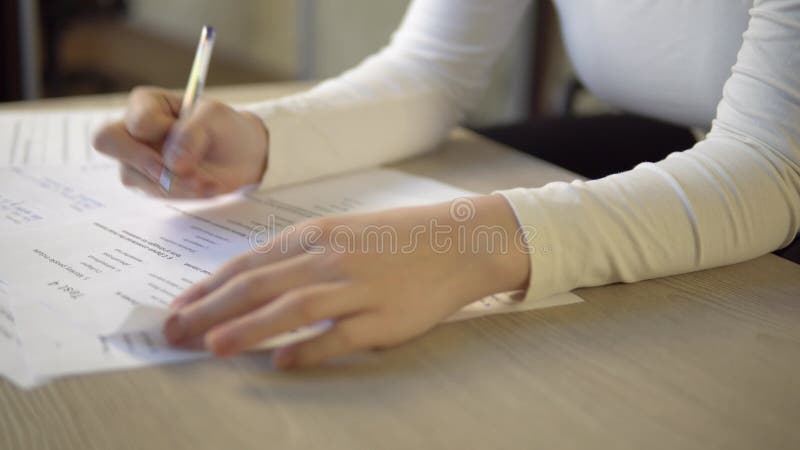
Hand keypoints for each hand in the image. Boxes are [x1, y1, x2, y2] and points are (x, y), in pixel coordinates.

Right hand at [93, 86, 268, 197]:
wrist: (240, 155)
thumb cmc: (223, 127)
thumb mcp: (215, 117)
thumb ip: (192, 132)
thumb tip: (171, 163)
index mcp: (147, 103)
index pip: (137, 119)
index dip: (160, 132)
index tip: (187, 138)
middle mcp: (132, 129)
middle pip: (106, 141)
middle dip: (144, 161)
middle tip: (179, 172)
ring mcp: (135, 159)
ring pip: (133, 176)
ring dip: (174, 183)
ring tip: (207, 182)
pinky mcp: (147, 184)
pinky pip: (153, 194)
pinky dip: (182, 194)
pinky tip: (204, 187)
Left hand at [164, 194, 530, 368]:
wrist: (456, 240)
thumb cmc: (395, 236)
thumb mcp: (342, 230)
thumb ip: (298, 253)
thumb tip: (249, 279)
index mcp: (316, 235)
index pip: (249, 263)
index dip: (209, 286)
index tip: (179, 306)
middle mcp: (332, 259)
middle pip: (260, 285)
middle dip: (211, 309)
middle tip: (175, 332)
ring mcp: (359, 289)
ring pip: (293, 308)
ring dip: (249, 328)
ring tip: (213, 346)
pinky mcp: (385, 319)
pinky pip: (341, 336)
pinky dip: (309, 349)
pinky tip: (281, 362)